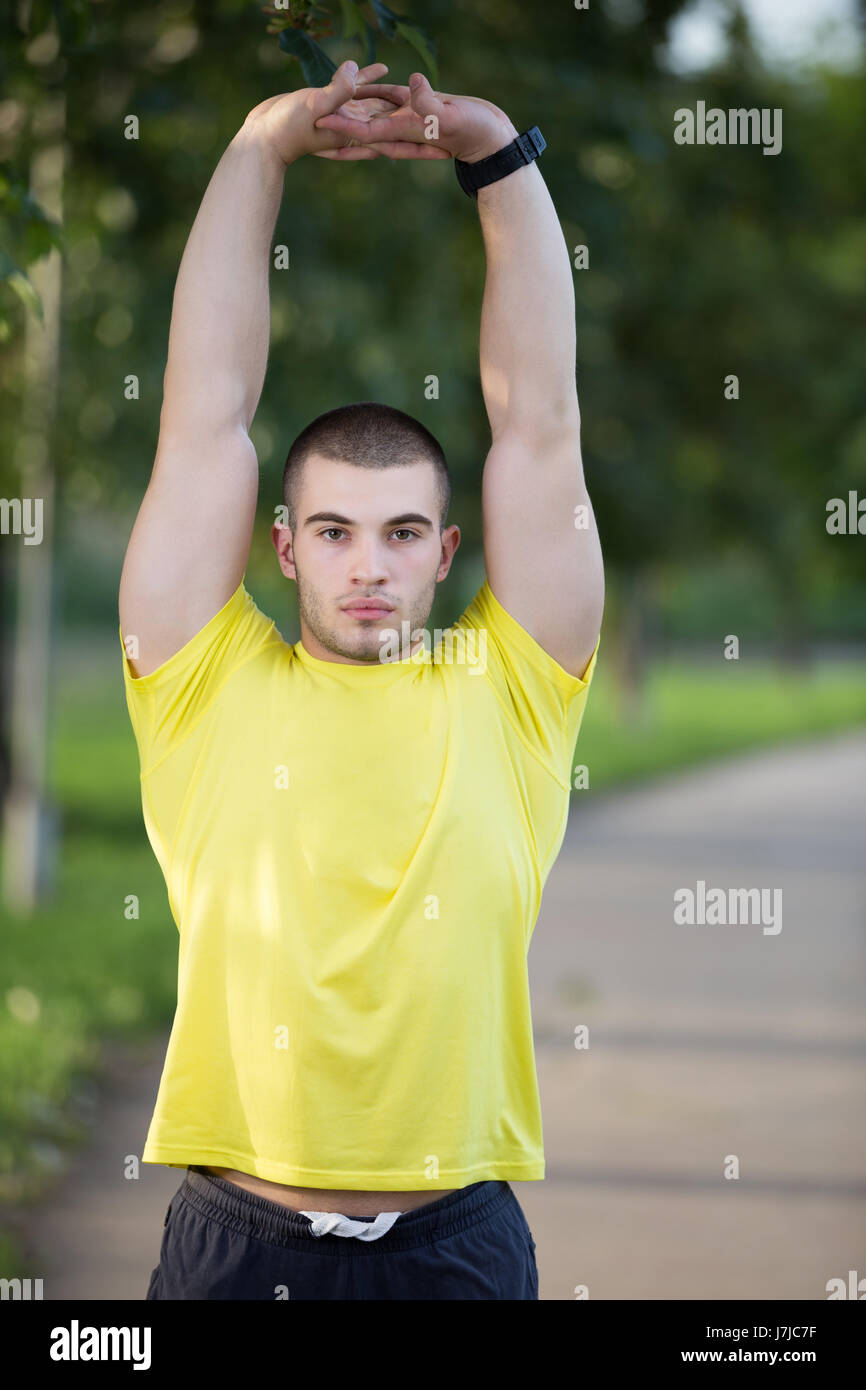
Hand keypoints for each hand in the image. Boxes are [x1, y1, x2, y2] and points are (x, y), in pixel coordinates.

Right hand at [245, 61, 452, 163]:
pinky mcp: (334, 102)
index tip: (448, 148)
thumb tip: (356, 71)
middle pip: (396, 130)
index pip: (398, 141)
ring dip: (402, 104)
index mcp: (357, 135)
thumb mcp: (313, 105)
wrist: (263, 135)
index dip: (422, 143)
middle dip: (421, 130)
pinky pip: (359, 90)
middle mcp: (356, 129)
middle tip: (449, 128)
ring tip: (423, 97)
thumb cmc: (284, 127)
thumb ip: (337, 90)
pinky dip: (373, 81)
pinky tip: (386, 69)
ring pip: (382, 109)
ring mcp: (346, 116)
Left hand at [313, 72, 518, 162]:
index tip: (319, 118)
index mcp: (405, 131)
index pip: (367, 129)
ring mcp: (408, 118)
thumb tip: (411, 85)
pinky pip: (388, 98)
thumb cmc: (476, 130)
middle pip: (360, 127)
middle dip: (335, 125)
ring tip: (323, 102)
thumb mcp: (452, 116)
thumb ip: (430, 101)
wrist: (491, 138)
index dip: (343, 124)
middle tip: (305, 120)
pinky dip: (372, 90)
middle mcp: (401, 128)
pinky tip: (358, 80)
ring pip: (370, 112)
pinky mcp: (417, 106)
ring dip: (348, 108)